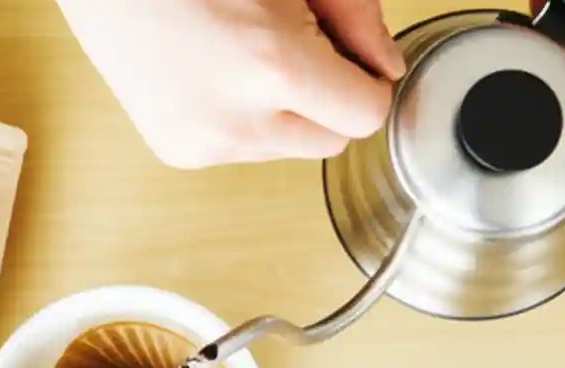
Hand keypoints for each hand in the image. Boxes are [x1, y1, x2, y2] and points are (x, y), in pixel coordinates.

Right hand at [56, 0, 403, 168]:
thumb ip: (355, 17)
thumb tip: (386, 68)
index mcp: (274, 69)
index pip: (364, 116)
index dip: (366, 83)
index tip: (352, 58)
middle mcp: (237, 121)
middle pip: (330, 142)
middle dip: (328, 101)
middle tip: (293, 46)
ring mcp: (202, 144)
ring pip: (287, 149)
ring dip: (284, 112)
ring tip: (242, 55)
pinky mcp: (178, 153)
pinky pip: (243, 149)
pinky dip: (244, 118)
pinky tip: (214, 74)